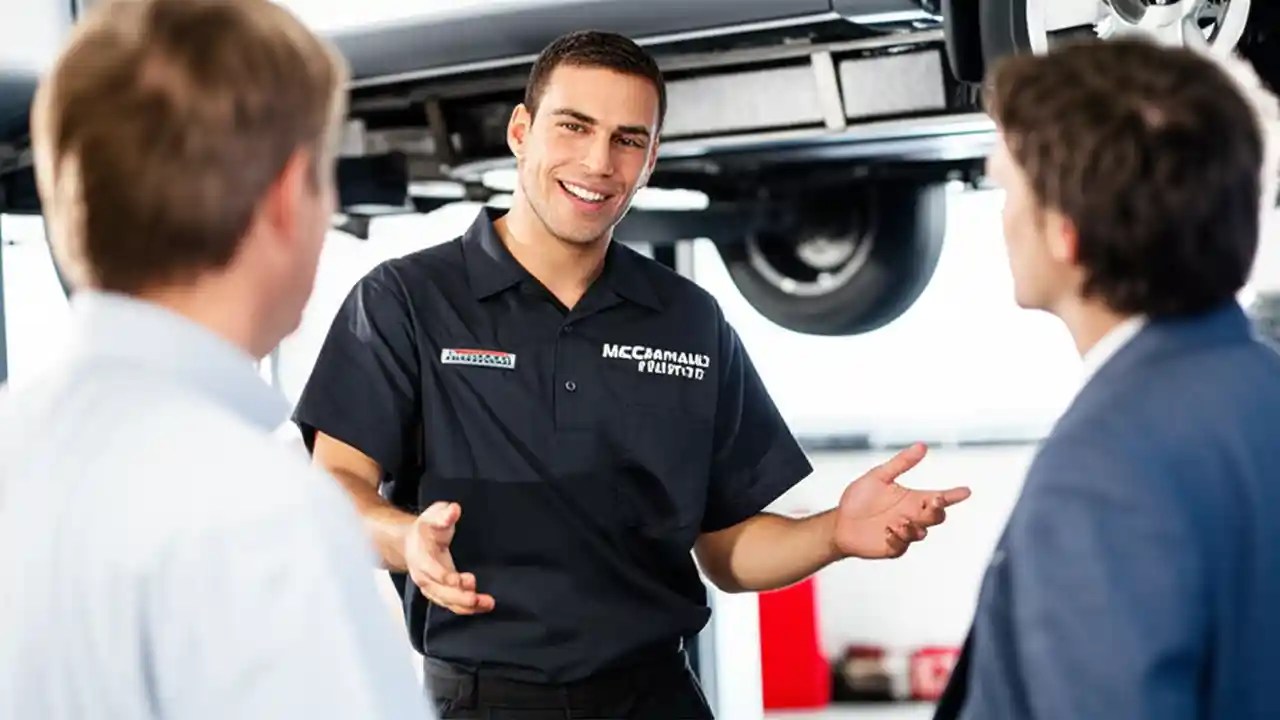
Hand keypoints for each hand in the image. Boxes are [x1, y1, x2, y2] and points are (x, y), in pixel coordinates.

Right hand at [404, 501, 494, 614]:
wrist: (412, 543)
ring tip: (487, 603)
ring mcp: (431, 587)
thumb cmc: (427, 528)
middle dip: (459, 596)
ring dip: (466, 605)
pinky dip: (467, 609)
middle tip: (477, 596)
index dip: (447, 577)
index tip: (465, 580)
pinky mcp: (439, 593)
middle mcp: (423, 575)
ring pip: (447, 601)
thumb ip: (444, 514)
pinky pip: (452, 605)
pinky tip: (484, 606)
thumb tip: (454, 510)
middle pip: (440, 591)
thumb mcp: (434, 515)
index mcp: (421, 556)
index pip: (433, 570)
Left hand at [832, 443, 970, 558]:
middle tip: (932, 501)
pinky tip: (887, 531)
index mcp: (912, 499)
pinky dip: (898, 538)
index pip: (939, 497)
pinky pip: (902, 545)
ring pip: (922, 532)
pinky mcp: (893, 547)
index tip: (966, 491)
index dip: (953, 495)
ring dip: (915, 526)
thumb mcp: (878, 476)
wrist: (839, 522)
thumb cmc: (859, 499)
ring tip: (898, 521)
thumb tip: (922, 446)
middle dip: (937, 510)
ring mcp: (904, 533)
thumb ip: (901, 463)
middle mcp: (912, 516)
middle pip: (936, 516)